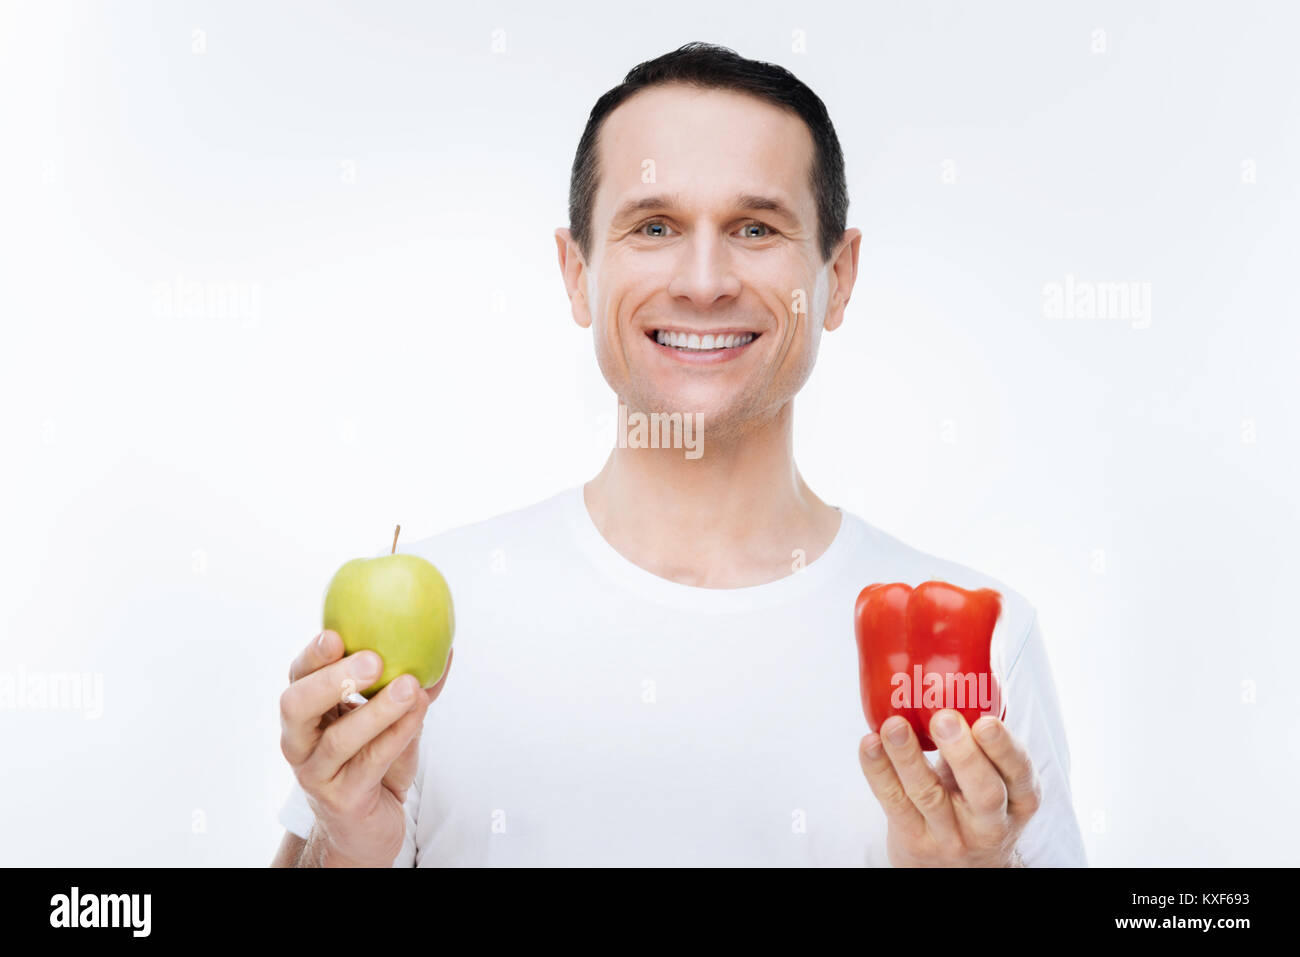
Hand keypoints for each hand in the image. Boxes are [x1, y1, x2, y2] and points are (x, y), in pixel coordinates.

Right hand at [279, 630, 452, 865]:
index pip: (298, 676)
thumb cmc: (375, 763)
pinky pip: (369, 763)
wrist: (368, 825)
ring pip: (338, 739)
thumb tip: (445, 645)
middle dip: (332, 679)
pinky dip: (395, 735)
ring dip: (377, 709)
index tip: (336, 634)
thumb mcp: (389, 719)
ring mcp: (316, 773)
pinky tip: (417, 714)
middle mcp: (300, 742)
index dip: (312, 655)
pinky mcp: (342, 798)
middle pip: (297, 705)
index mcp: (306, 713)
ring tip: (410, 686)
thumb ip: (407, 684)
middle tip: (372, 660)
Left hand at [858, 709, 1040, 866]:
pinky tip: (869, 744)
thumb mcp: (994, 779)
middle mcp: (991, 823)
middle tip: (944, 717)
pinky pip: (893, 803)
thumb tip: (961, 668)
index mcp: (1019, 799)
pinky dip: (879, 771)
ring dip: (909, 757)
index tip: (985, 721)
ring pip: (930, 795)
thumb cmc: (973, 805)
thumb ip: (980, 740)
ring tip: (894, 725)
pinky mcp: (915, 840)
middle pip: (983, 791)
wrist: (956, 869)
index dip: (1004, 748)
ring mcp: (952, 836)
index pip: (1019, 774)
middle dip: (962, 753)